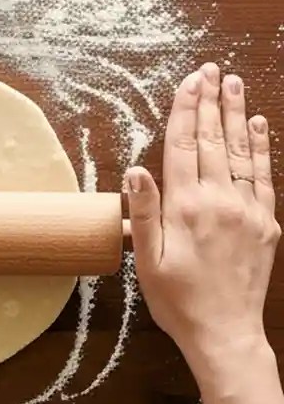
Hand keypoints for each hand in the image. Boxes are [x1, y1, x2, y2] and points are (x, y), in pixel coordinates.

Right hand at [126, 63, 280, 379]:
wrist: (225, 333)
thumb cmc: (178, 300)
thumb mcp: (147, 261)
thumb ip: (144, 212)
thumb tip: (137, 170)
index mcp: (186, 208)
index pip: (185, 147)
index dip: (186, 111)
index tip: (188, 82)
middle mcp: (220, 202)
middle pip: (214, 141)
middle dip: (210, 103)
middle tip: (211, 70)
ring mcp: (248, 211)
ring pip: (241, 152)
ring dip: (236, 115)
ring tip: (233, 84)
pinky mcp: (266, 224)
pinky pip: (264, 177)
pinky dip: (261, 148)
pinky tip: (258, 126)